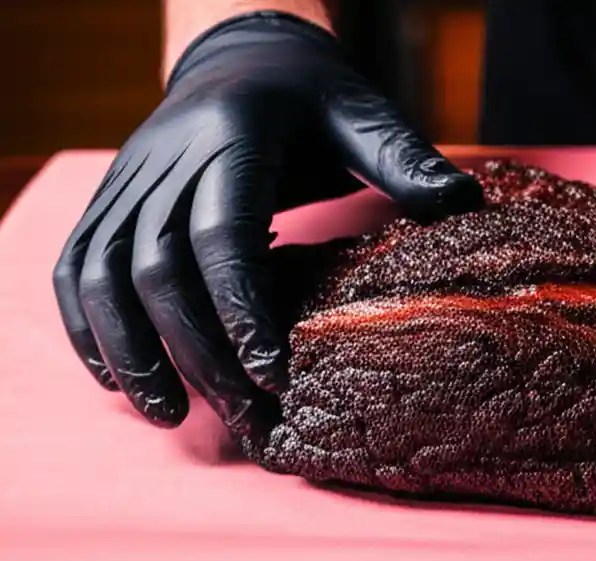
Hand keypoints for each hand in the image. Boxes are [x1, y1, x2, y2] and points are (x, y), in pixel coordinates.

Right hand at [52, 12, 481, 435]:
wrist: (242, 55)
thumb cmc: (311, 96)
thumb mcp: (362, 115)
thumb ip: (405, 160)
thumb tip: (465, 204)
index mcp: (231, 137)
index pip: (222, 235)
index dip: (241, 309)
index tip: (272, 375)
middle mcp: (165, 158)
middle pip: (159, 268)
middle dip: (198, 353)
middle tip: (243, 418)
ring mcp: (128, 180)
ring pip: (103, 274)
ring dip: (131, 350)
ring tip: (168, 415)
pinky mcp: (109, 201)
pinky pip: (77, 266)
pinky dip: (88, 326)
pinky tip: (117, 378)